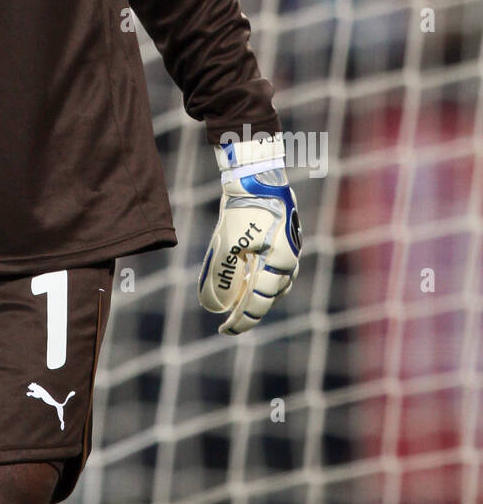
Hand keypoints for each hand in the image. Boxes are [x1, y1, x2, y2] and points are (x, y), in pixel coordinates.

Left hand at [197, 135, 300, 333]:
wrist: (257, 173)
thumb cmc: (244, 208)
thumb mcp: (229, 243)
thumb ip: (224, 275)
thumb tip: (213, 304)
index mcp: (280, 264)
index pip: (259, 303)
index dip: (242, 320)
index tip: (225, 329)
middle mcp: (290, 259)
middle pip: (270, 296)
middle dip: (249, 310)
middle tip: (230, 321)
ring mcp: (290, 248)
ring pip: (275, 282)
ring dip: (256, 294)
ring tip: (239, 303)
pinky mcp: (284, 237)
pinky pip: (274, 266)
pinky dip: (260, 276)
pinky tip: (247, 275)